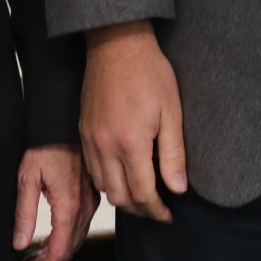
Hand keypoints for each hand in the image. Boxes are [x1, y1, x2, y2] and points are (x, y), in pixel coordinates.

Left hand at [11, 143, 92, 260]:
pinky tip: (49, 239)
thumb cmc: (46, 146)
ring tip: (32, 259)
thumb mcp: (27, 179)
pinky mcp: (90, 196)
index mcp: (69, 206)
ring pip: (75, 239)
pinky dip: (64, 239)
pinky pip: (79, 226)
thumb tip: (20, 243)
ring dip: (54, 253)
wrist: (64, 123)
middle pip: (68, 249)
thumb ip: (24, 214)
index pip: (59, 250)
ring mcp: (90, 202)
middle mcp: (84, 207)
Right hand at [80, 21, 187, 222]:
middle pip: (119, 197)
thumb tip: (177, 189)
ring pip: (103, 187)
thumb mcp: (172, 112)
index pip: (143, 193)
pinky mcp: (83, 132)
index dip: (156, 210)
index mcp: (130, 143)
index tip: (168, 215)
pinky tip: (122, 176)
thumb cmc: (149, 73)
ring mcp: (90, 140)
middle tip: (157, 209)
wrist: (117, 44)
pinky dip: (107, 181)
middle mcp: (105, 146)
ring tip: (142, 195)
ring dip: (122, 198)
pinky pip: (92, 169)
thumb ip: (173, 154)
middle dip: (140, 210)